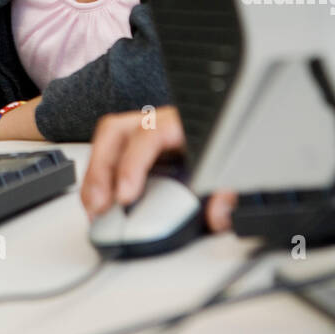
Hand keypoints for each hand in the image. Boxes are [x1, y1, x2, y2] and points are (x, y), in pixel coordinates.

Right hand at [80, 107, 236, 232]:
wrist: (240, 137)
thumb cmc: (233, 154)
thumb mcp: (240, 174)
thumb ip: (232, 195)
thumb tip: (219, 212)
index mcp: (186, 125)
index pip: (151, 133)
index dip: (133, 164)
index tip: (125, 196)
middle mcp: (161, 121)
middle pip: (117, 130)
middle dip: (101, 169)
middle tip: (99, 205)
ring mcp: (146, 130)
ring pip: (108, 140)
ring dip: (95, 175)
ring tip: (94, 208)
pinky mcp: (138, 146)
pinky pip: (109, 153)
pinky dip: (98, 178)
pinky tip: (99, 201)